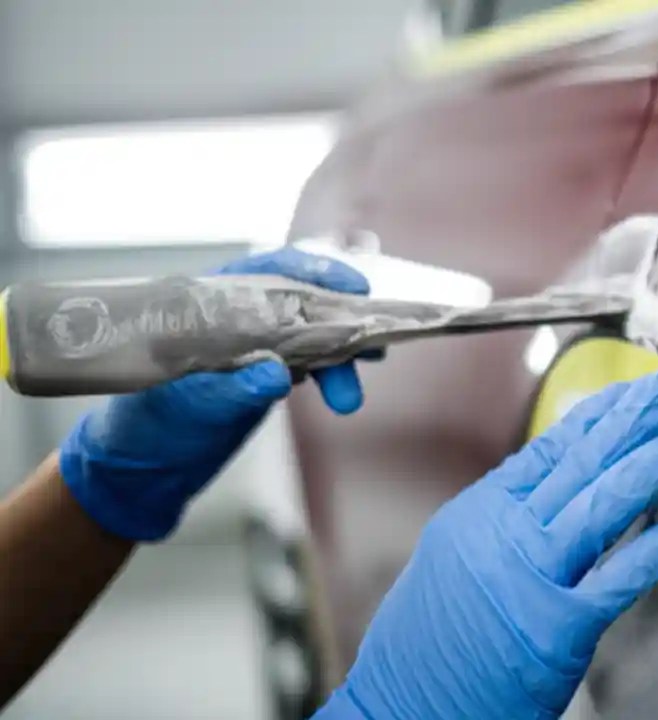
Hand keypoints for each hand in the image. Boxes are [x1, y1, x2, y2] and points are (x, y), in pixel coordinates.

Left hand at [59, 247, 372, 540]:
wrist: (144, 473)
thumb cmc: (151, 430)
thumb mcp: (189, 408)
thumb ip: (230, 389)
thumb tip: (276, 374)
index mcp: (208, 307)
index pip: (268, 272)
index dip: (315, 273)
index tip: (354, 289)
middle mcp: (235, 319)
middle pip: (302, 304)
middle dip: (341, 325)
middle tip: (374, 347)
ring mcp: (252, 347)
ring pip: (311, 336)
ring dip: (341, 360)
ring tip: (351, 397)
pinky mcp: (264, 375)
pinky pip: (308, 361)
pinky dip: (332, 373)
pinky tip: (345, 389)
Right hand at [316, 369, 657, 719]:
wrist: (404, 708)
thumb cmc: (426, 641)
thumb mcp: (454, 555)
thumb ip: (503, 516)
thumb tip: (551, 480)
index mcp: (480, 513)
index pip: (549, 450)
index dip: (596, 417)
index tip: (629, 392)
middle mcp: (504, 536)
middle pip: (580, 465)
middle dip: (629, 421)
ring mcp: (530, 579)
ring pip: (599, 509)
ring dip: (645, 471)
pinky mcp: (557, 628)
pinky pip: (613, 583)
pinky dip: (647, 557)